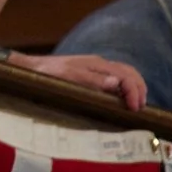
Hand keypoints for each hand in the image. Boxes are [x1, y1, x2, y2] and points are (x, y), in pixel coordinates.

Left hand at [18, 51, 146, 109]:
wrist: (30, 67)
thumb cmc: (47, 73)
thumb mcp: (68, 77)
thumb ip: (92, 80)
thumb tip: (117, 83)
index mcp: (97, 64)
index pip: (126, 75)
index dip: (134, 91)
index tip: (134, 108)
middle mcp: (99, 64)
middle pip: (129, 72)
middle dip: (139, 88)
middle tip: (141, 106)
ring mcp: (95, 67)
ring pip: (124, 73)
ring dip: (134, 86)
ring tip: (136, 102)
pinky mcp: (89, 72)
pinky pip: (114, 76)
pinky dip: (125, 85)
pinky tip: (122, 96)